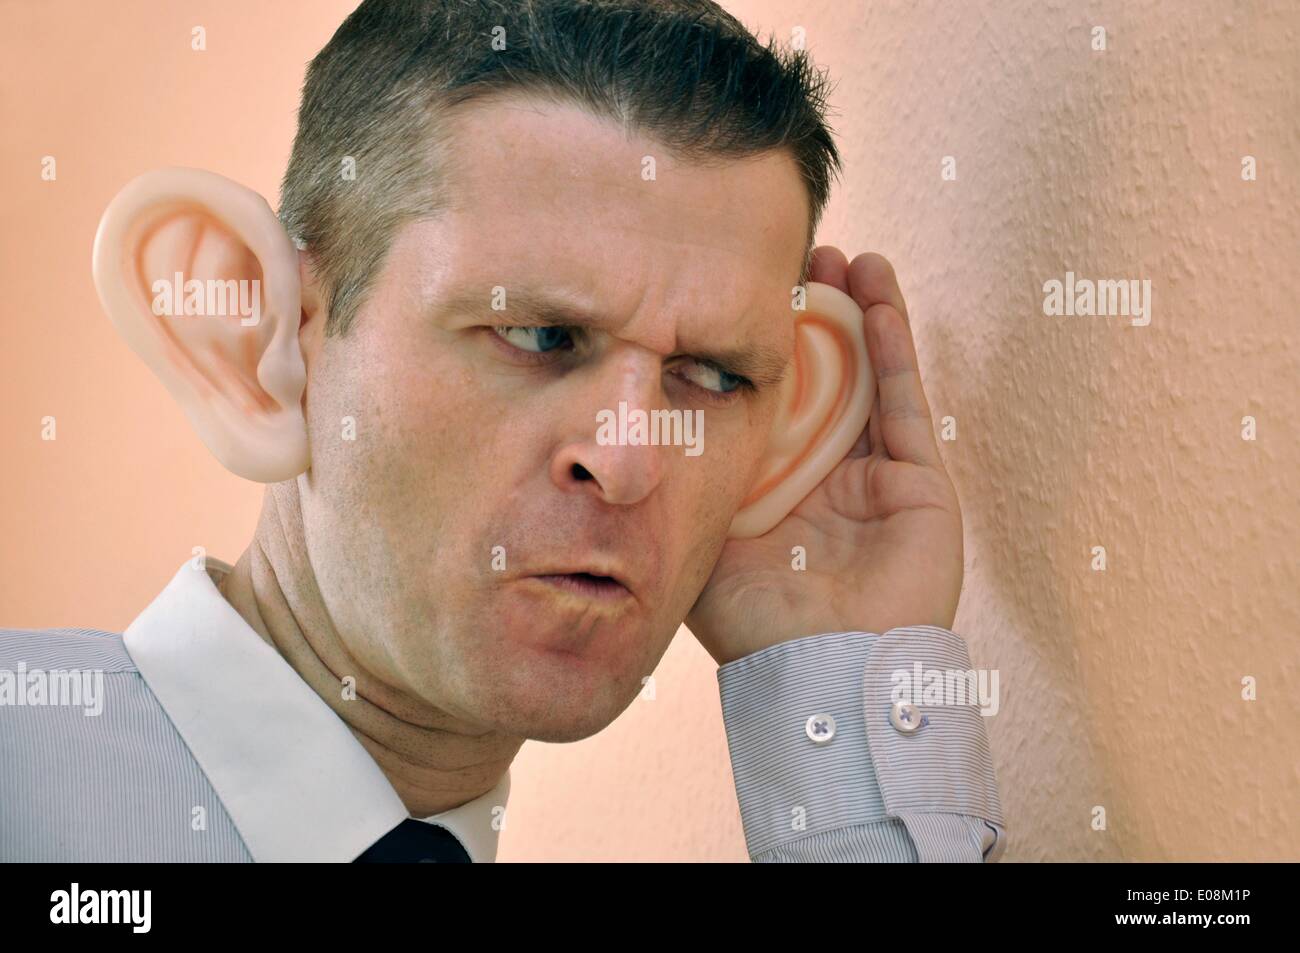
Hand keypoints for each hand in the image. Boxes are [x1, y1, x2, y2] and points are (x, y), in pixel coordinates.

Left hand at [686, 249, 962, 664]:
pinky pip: (903, 397)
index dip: (755, 347)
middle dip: (806, 318)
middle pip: (817, 378)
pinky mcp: (918, 480)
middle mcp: (819, 477)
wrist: (826, 674)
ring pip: (863, 376)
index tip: (734, 290)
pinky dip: (891, 340)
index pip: (764, 401)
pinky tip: (874, 287)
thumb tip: (641, 423)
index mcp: (768, 491)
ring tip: (837, 253)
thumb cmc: (756, 621)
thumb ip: (687, 483)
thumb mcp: (701, 538)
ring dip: (853, 313)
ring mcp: (871, 477)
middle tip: (792, 257)